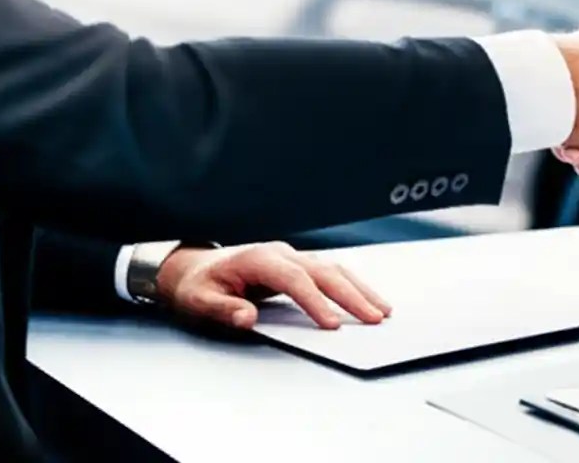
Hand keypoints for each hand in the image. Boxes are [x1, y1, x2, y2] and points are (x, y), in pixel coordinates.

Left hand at [156, 242, 391, 329]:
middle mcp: (281, 253)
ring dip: (359, 289)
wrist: (196, 268)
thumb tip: (246, 318)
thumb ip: (223, 309)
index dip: (315, 302)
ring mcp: (293, 257)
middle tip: (373, 318)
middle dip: (352, 295)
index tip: (332, 325)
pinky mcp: (300, 265)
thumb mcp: (199, 300)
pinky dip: (353, 286)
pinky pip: (332, 273)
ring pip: (334, 269)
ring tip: (382, 311)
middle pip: (324, 271)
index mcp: (258, 259)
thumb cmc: (199, 285)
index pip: (294, 279)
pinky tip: (367, 299)